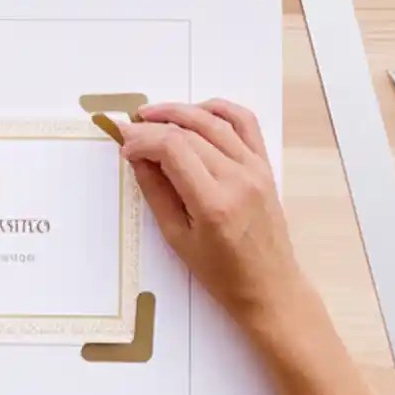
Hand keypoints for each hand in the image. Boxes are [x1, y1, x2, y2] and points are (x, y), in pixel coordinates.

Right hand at [119, 99, 303, 329]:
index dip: (143, 140)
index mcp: (213, 203)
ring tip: (152, 114)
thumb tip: (138, 157)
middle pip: (189, 132)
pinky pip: (245, 123)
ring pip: (214, 121)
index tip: (124, 145)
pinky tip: (196, 112)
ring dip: (179, 111)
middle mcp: (237, 178)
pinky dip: (219, 109)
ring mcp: (255, 169)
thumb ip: (156, 193)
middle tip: (129, 129)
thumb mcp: (177, 238)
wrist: (269, 285)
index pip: (172, 149)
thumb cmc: (222, 273)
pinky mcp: (265, 166)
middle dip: (153, 126)